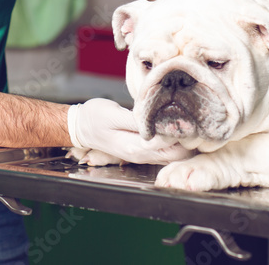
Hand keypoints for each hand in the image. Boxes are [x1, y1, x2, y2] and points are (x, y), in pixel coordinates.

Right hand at [67, 98, 190, 164]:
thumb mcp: (115, 115)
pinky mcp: (142, 151)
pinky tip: (171, 126)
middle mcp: (141, 155)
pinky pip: (164, 152)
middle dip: (186, 138)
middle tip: (188, 117)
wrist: (80, 127)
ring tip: (182, 120)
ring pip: (173, 155)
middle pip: (177, 154)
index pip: (169, 143)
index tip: (186, 113)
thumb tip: (160, 122)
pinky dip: (172, 142)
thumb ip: (138, 122)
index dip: (180, 129)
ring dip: (181, 141)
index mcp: (135, 147)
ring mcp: (142, 155)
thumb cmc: (94, 118)